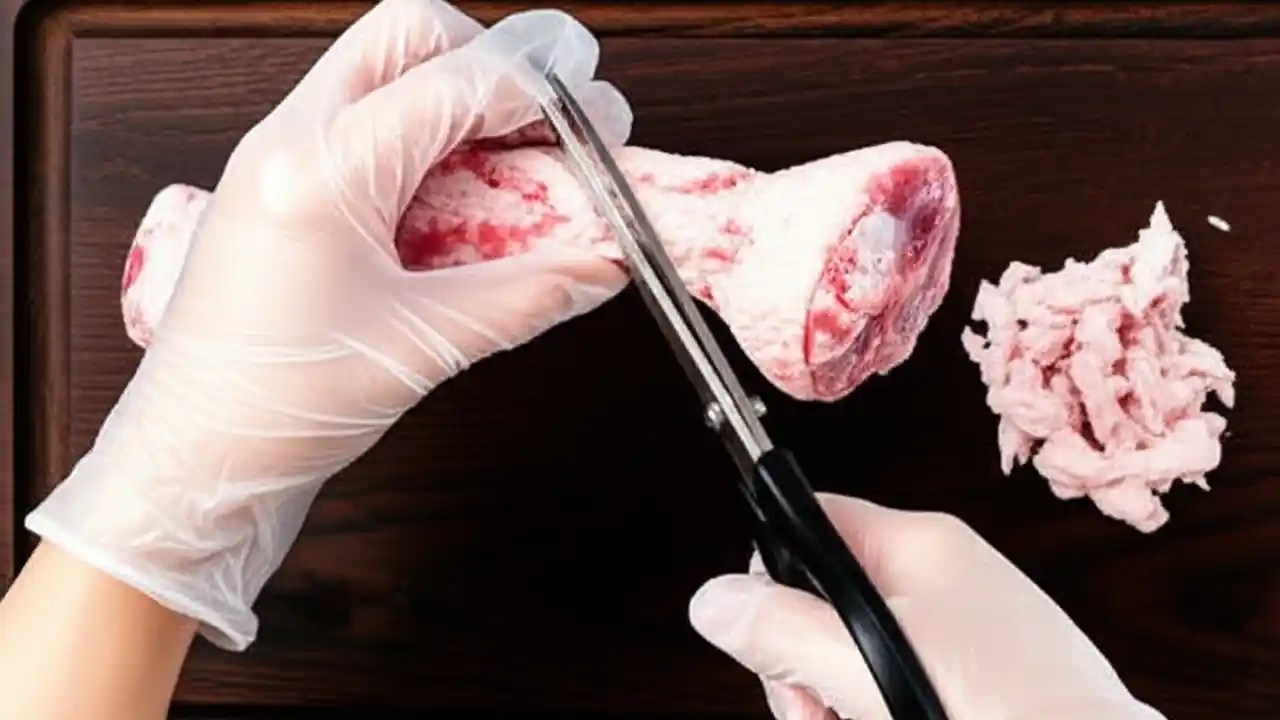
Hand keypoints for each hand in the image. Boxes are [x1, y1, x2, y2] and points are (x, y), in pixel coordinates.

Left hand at [25, 0, 631, 650]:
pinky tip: (465, 189)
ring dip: (459, 92)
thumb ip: (529, 295)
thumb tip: (604, 262)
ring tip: (519, 154)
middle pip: (404, 32)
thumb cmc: (278, 406)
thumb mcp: (423, 346)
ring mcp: (275, 154)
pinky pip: (362, 118)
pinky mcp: (278, 182)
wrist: (194, 456)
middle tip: (551, 115)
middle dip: (492, 58)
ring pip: (381, 65)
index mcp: (317, 172)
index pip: (452, 82)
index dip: (539, 89)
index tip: (594, 119)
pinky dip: (426, 132)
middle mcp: (287, 141)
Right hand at [689, 494, 1165, 719]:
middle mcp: (946, 575)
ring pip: (862, 651)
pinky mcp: (989, 679)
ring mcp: (971, 630)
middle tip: (824, 714)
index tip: (774, 647)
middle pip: (827, 597)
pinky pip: (907, 680)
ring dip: (841, 699)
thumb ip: (782, 630)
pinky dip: (886, 710)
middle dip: (805, 663)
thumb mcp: (869, 670)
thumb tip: (711, 598)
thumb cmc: (996, 714)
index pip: (809, 519)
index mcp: (919, 545)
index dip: (773, 578)